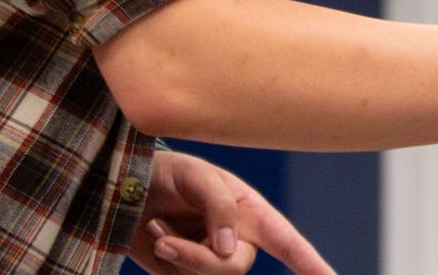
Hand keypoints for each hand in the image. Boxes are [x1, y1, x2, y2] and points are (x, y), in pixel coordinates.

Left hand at [130, 150, 335, 274]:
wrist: (126, 186)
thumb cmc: (168, 172)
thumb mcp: (196, 175)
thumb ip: (219, 206)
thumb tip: (231, 250)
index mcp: (250, 213)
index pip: (288, 243)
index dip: (312, 265)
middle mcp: (236, 240)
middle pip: (233, 267)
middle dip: (196, 258)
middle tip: (164, 239)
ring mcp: (210, 261)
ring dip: (176, 256)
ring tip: (157, 228)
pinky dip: (165, 261)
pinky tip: (154, 236)